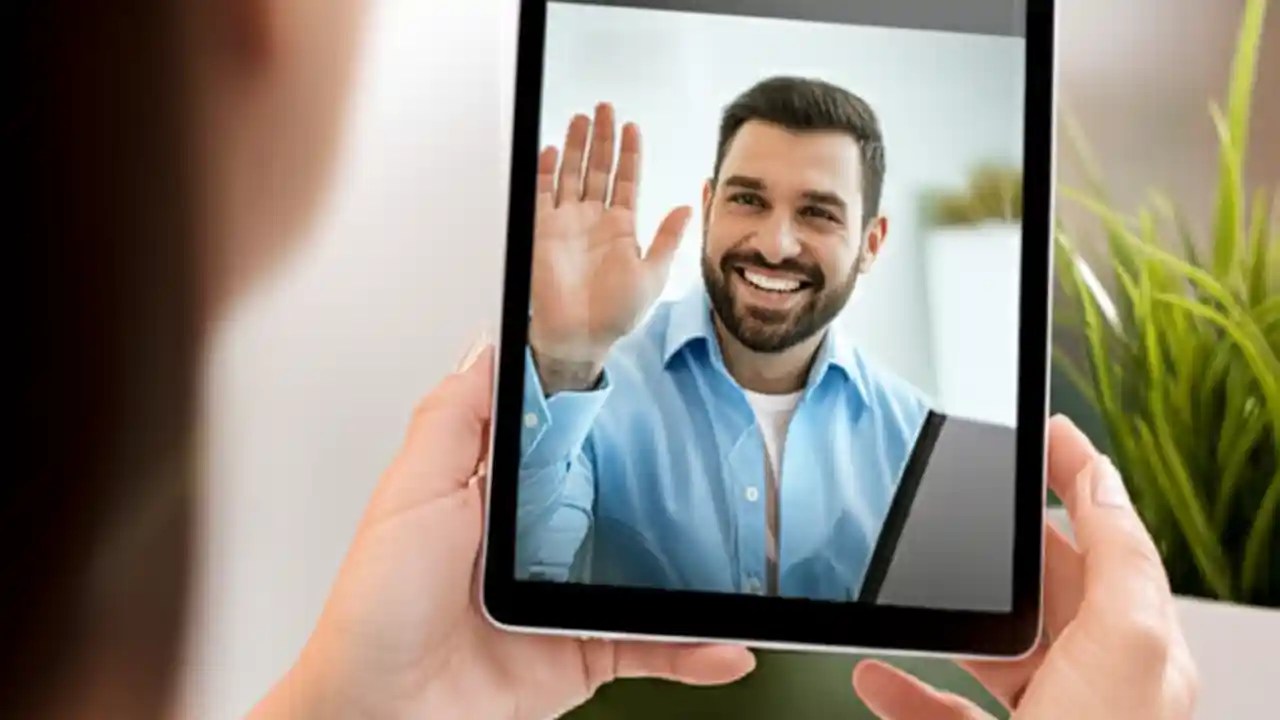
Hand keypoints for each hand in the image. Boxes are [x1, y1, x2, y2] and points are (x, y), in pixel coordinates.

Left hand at [250, 338, 754, 719]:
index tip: (650, 387)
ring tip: (743, 559)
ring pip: (647, 577)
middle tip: (717, 464)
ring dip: (699, 574)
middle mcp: (533, 548)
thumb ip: (454, 421)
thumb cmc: (376, 611)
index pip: (559, 442)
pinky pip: (650, 649)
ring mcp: (562, 603)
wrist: (380, 715)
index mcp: (493, 499)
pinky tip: (727, 645)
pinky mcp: (581, 657)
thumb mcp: (412, 492)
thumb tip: (488, 348)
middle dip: (667, 487)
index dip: (601, 416)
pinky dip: (693, 651)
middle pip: (616, 502)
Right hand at [528, 102, 691, 391]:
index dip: (629, 153)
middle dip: (602, 138)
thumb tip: (687, 208)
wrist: (580, 335)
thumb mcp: (654, 274)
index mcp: (620, 227)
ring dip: (577, 146)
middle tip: (605, 108)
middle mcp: (592, 220)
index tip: (632, 128)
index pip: (626, 180)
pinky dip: (546, 171)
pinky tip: (553, 150)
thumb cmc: (615, 313)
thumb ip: (667, 239)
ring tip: (583, 118)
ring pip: (572, 173)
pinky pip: (542, 194)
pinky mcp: (542, 231)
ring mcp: (566, 223)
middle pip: (598, 168)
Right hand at [852, 415, 1198, 719]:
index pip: (1115, 540)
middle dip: (1010, 542)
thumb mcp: (1122, 648)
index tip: (1050, 429)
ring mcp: (1046, 715)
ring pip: (992, 647)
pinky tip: (878, 674)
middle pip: (1050, 587)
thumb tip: (1102, 482)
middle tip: (971, 496)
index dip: (1083, 476)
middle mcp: (1097, 684)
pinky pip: (944, 707)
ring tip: (921, 586)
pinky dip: (905, 686)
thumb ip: (1119, 562)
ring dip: (950, 614)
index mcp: (1139, 651)